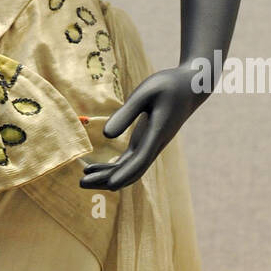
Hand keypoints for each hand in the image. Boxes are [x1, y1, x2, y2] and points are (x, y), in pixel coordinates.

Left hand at [80, 62, 202, 190]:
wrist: (190, 86)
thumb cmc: (168, 85)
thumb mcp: (146, 93)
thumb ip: (126, 113)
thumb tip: (105, 135)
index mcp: (157, 133)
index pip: (141, 160)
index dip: (125, 173)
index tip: (109, 186)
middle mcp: (154, 144)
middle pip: (131, 170)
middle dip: (107, 179)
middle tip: (80, 184)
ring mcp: (150, 145)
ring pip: (128, 168)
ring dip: (106, 175)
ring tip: (81, 179)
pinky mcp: (145, 141)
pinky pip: (127, 159)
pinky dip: (110, 166)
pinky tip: (92, 167)